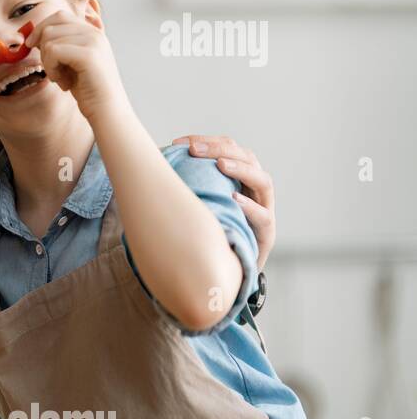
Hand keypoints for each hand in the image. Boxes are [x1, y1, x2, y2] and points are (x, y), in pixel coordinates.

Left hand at [25, 10, 126, 120]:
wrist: (107, 110)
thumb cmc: (88, 90)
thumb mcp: (71, 62)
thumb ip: (59, 45)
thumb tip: (33, 36)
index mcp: (91, 32)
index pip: (59, 16)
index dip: (40, 29)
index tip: (31, 45)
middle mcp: (94, 33)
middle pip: (51, 25)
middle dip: (42, 47)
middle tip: (51, 68)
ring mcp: (93, 42)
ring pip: (49, 39)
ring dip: (48, 62)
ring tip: (60, 78)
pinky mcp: (88, 54)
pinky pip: (53, 52)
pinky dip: (51, 69)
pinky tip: (64, 82)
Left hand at [171, 135, 275, 268]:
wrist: (222, 275)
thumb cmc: (204, 235)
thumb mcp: (193, 206)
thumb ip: (184, 186)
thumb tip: (151, 166)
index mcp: (237, 179)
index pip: (228, 150)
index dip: (207, 142)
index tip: (179, 142)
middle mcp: (254, 191)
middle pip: (248, 158)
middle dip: (221, 150)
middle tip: (194, 149)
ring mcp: (264, 211)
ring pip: (264, 182)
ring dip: (242, 170)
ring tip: (220, 165)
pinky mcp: (266, 236)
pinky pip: (264, 218)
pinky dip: (250, 207)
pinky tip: (234, 199)